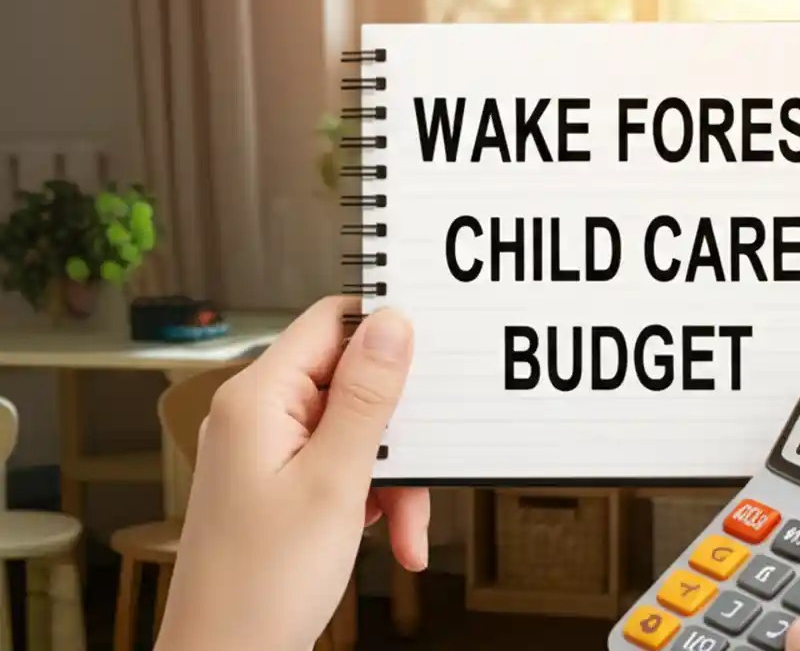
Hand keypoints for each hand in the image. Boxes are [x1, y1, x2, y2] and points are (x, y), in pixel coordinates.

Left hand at [155, 297, 425, 650]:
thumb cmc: (261, 587)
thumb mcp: (335, 481)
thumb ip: (366, 396)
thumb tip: (391, 322)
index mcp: (257, 400)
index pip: (330, 322)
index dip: (385, 332)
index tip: (433, 356)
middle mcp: (256, 417)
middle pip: (351, 385)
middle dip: (396, 433)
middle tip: (423, 471)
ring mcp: (266, 453)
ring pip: (354, 433)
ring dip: (391, 477)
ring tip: (404, 528)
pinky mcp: (278, 485)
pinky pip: (340, 468)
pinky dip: (371, 498)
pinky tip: (388, 536)